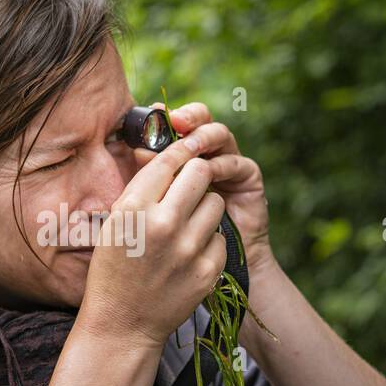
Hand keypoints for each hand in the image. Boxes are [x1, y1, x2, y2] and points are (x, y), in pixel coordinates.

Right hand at [78, 132, 228, 348]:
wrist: (122, 324)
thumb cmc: (113, 268)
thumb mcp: (115, 223)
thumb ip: (142, 189)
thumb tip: (168, 154)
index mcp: (134, 209)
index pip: (169, 160)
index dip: (181, 150)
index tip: (187, 147)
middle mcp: (163, 225)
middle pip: (201, 173)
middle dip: (198, 175)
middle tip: (189, 187)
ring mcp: (189, 249)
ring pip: (216, 204)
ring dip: (205, 208)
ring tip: (187, 225)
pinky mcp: (208, 270)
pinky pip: (220, 237)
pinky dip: (208, 241)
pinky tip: (189, 255)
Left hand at [145, 99, 275, 279]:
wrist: (198, 273)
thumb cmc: (166, 244)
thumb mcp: (151, 208)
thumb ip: (147, 177)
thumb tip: (137, 149)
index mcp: (178, 156)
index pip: (174, 125)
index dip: (166, 116)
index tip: (155, 112)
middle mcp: (204, 155)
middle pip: (201, 121)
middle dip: (190, 117)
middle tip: (176, 121)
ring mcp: (227, 166)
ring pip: (221, 136)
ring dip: (205, 137)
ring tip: (190, 144)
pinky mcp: (248, 181)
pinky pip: (239, 164)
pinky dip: (223, 164)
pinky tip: (210, 170)